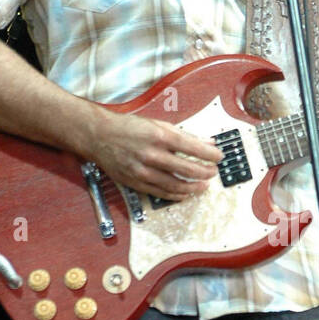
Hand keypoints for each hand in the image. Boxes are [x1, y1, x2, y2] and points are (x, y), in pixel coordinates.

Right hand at [88, 110, 222, 201]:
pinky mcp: (136, 182)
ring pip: (175, 186)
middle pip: (187, 169)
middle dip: (205, 172)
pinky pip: (161, 193)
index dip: (210, 155)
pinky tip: (185, 193)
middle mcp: (151, 155)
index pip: (192, 148)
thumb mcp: (157, 124)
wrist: (99, 136)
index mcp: (159, 136)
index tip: (219, 157)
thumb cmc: (128, 128)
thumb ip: (183, 135)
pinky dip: (176, 195)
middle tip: (213, 172)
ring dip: (193, 187)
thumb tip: (207, 142)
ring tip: (203, 185)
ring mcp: (143, 171)